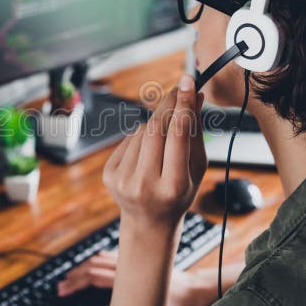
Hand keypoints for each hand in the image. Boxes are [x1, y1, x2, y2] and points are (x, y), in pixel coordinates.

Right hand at [57, 251, 208, 305]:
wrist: (189, 287)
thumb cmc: (172, 301)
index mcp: (127, 277)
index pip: (94, 276)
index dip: (76, 283)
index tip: (63, 290)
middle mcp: (127, 265)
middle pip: (92, 266)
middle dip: (74, 276)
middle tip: (60, 286)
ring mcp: (129, 260)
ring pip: (99, 259)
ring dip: (82, 267)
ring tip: (69, 276)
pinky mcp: (133, 260)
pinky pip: (108, 256)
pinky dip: (94, 260)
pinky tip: (89, 263)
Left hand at [102, 74, 206, 230]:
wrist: (149, 223)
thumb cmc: (178, 194)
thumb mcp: (195, 169)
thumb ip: (196, 133)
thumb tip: (195, 96)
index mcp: (173, 186)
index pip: (177, 135)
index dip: (183, 105)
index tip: (188, 83)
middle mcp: (145, 184)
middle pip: (156, 129)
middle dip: (169, 106)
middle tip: (180, 90)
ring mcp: (123, 180)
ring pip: (141, 132)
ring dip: (156, 124)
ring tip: (165, 139)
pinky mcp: (109, 175)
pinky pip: (128, 140)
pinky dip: (141, 138)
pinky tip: (148, 153)